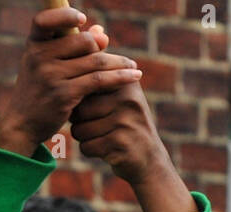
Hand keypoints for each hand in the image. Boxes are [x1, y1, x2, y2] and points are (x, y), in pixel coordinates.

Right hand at [0, 7, 141, 158]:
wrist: (23, 122)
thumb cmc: (40, 90)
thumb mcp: (49, 65)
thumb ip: (73, 48)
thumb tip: (101, 31)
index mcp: (33, 44)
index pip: (44, 20)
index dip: (64, 15)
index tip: (83, 18)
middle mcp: (40, 56)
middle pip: (83, 42)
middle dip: (105, 49)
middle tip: (126, 59)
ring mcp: (51, 75)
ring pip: (95, 62)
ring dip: (120, 64)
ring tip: (134, 67)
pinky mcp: (64, 94)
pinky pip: (98, 81)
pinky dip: (119, 77)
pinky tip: (134, 77)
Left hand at [71, 77, 196, 211]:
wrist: (151, 162)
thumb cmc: (127, 123)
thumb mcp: (121, 92)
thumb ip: (104, 67)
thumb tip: (93, 31)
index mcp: (126, 83)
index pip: (85, 84)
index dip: (80, 99)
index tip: (93, 107)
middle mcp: (128, 101)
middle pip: (78, 108)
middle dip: (80, 121)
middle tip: (99, 125)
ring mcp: (126, 123)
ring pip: (80, 129)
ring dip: (85, 137)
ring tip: (103, 137)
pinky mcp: (121, 145)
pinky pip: (87, 146)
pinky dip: (91, 151)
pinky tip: (106, 150)